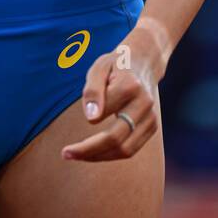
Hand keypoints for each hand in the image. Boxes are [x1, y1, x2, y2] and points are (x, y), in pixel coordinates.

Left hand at [61, 20, 165, 161]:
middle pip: (117, 138)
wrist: (144, 61)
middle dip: (89, 150)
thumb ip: (93, 91)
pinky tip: (92, 152)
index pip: (105, 111)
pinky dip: (111, 154)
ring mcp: (151, 117)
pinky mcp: (152, 127)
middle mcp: (144, 103)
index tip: (67, 126)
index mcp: (130, 85)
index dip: (86, 121)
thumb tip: (91, 120)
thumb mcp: (99, 68)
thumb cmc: (115, 65)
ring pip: (126, 150)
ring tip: (76, 155)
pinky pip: (131, 149)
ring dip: (99, 156)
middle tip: (65, 154)